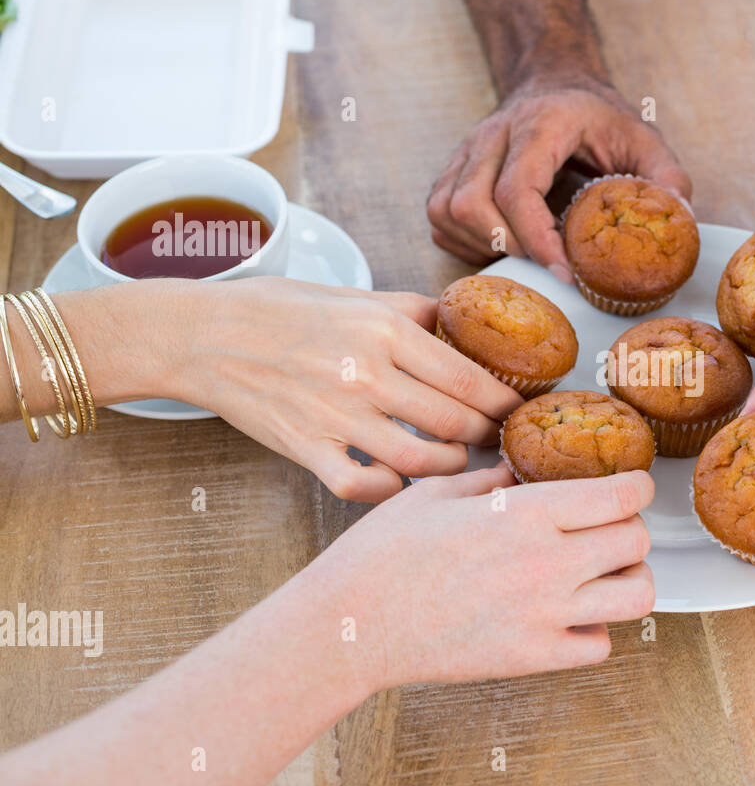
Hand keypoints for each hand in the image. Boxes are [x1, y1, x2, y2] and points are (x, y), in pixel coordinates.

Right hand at [169, 277, 523, 501]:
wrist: (204, 335)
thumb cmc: (283, 312)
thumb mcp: (356, 296)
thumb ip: (415, 312)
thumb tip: (469, 324)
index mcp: (385, 331)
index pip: (470, 379)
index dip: (505, 404)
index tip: (519, 413)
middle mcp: (365, 373)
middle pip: (455, 422)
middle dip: (487, 437)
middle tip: (498, 441)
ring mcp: (333, 415)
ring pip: (420, 460)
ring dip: (451, 467)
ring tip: (459, 461)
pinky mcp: (305, 448)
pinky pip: (363, 486)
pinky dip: (391, 490)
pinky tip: (401, 480)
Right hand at [307, 465, 656, 687]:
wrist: (352, 625)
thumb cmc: (383, 554)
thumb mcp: (436, 493)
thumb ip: (492, 479)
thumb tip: (521, 469)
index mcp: (526, 514)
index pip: (622, 496)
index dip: (636, 485)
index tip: (629, 485)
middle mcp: (547, 563)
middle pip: (637, 541)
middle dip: (631, 528)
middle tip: (610, 527)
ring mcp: (544, 615)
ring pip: (636, 596)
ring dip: (628, 579)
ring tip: (603, 574)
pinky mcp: (532, 658)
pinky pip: (600, 646)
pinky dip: (595, 630)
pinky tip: (569, 616)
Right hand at [427, 74, 690, 280]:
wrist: (555, 80)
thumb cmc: (597, 116)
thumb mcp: (642, 136)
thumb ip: (666, 176)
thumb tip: (680, 221)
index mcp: (540, 124)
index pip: (516, 189)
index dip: (536, 239)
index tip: (565, 271)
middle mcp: (493, 134)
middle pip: (469, 205)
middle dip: (508, 249)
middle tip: (547, 267)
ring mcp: (466, 151)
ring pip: (445, 211)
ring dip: (482, 247)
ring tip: (525, 257)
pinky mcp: (452, 169)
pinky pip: (439, 217)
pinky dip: (464, 242)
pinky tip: (503, 246)